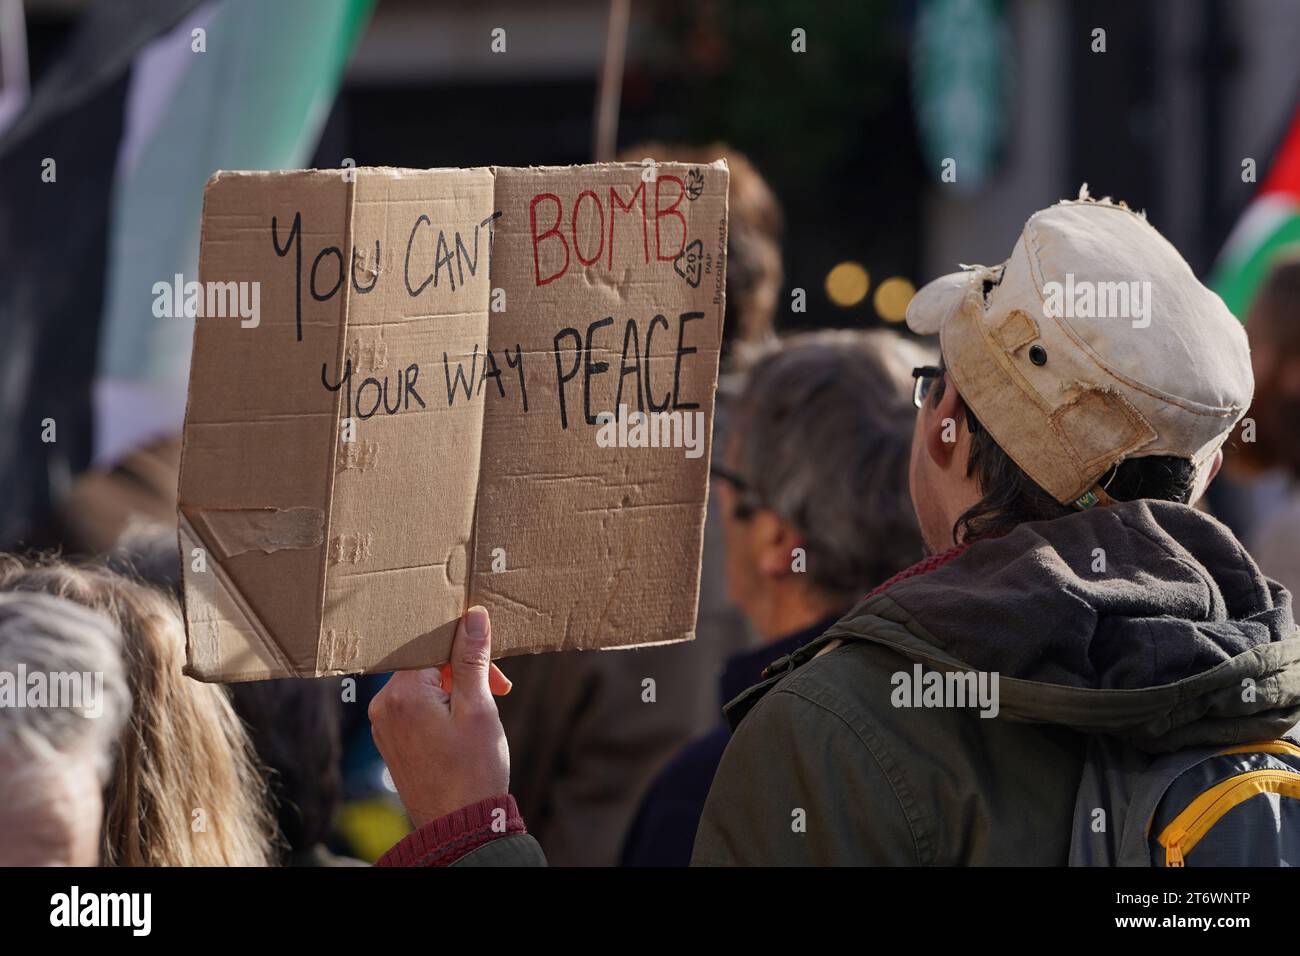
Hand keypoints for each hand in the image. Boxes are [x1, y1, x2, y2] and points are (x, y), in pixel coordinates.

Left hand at [369, 606, 511, 826]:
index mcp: (402, 694)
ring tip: (483, 713)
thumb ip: (473, 659)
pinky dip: (442, 708)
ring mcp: (385, 726)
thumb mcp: (479, 708)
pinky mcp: (392, 741)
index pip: (433, 645)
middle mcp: (384, 706)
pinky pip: (417, 707)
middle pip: (428, 664)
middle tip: (499, 690)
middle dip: (465, 671)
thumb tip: (473, 617)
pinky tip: (464, 726)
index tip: (493, 668)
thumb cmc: (473, 771)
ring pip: (424, 685)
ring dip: (456, 689)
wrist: (459, 827)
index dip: (467, 650)